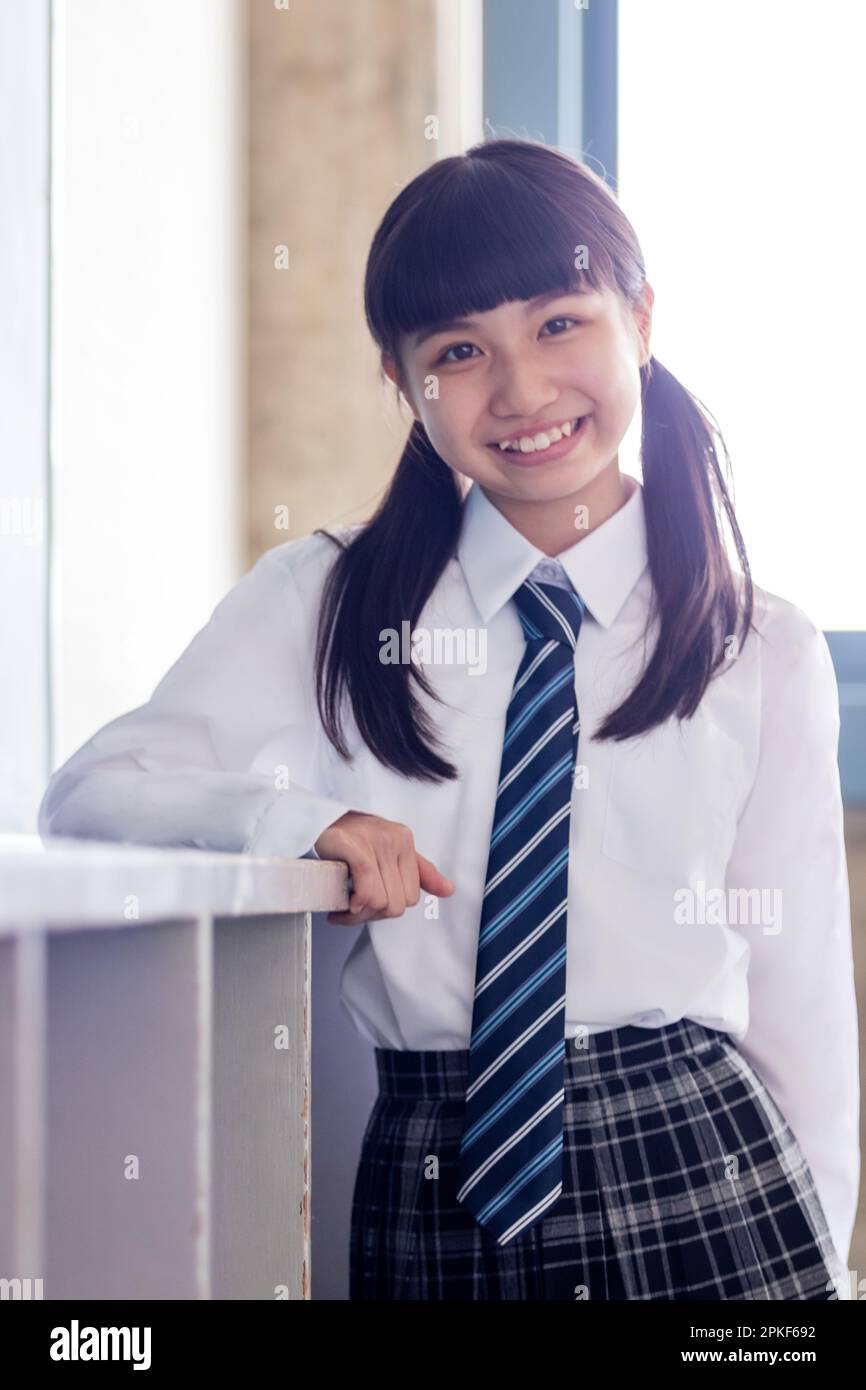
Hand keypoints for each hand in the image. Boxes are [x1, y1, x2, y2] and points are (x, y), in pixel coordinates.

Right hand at [314, 810, 454, 924]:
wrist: (318, 819)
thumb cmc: (352, 838)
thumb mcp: (389, 852)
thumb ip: (419, 872)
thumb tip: (449, 890)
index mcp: (405, 842)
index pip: (411, 897)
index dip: (387, 909)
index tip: (366, 907)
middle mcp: (395, 840)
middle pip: (398, 904)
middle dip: (373, 915)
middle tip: (352, 910)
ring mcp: (376, 842)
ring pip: (382, 902)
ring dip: (359, 914)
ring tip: (344, 908)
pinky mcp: (356, 848)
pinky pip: (367, 890)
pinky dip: (354, 906)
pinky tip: (341, 906)